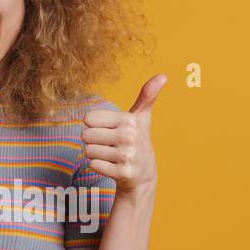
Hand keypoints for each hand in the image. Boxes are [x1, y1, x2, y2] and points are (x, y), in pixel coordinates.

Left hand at [81, 74, 165, 198]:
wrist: (143, 174)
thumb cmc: (137, 140)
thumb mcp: (141, 117)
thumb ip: (147, 95)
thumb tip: (163, 76)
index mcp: (129, 120)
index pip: (88, 119)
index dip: (94, 126)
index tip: (109, 130)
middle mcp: (128, 136)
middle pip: (86, 135)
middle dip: (93, 141)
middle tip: (109, 145)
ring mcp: (126, 155)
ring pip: (88, 151)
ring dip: (95, 155)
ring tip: (111, 155)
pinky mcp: (122, 172)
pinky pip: (94, 165)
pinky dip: (99, 166)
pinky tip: (112, 166)